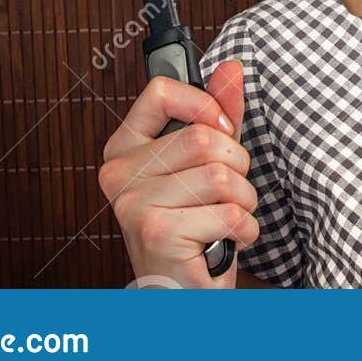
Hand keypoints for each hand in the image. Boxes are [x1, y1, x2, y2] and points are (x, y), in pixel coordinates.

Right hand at [98, 63, 257, 287]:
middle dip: (237, 167)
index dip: (204, 105)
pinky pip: (229, 212)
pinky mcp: (156, 233)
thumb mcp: (207, 164)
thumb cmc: (196, 228)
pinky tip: (223, 243)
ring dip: (243, 202)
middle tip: (222, 194)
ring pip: (221, 175)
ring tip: (224, 220)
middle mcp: (118, 174)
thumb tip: (232, 68)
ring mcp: (132, 204)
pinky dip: (243, 231)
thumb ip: (218, 115)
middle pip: (204, 136)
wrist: (184, 293)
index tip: (220, 129)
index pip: (160, 91)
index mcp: (125, 149)